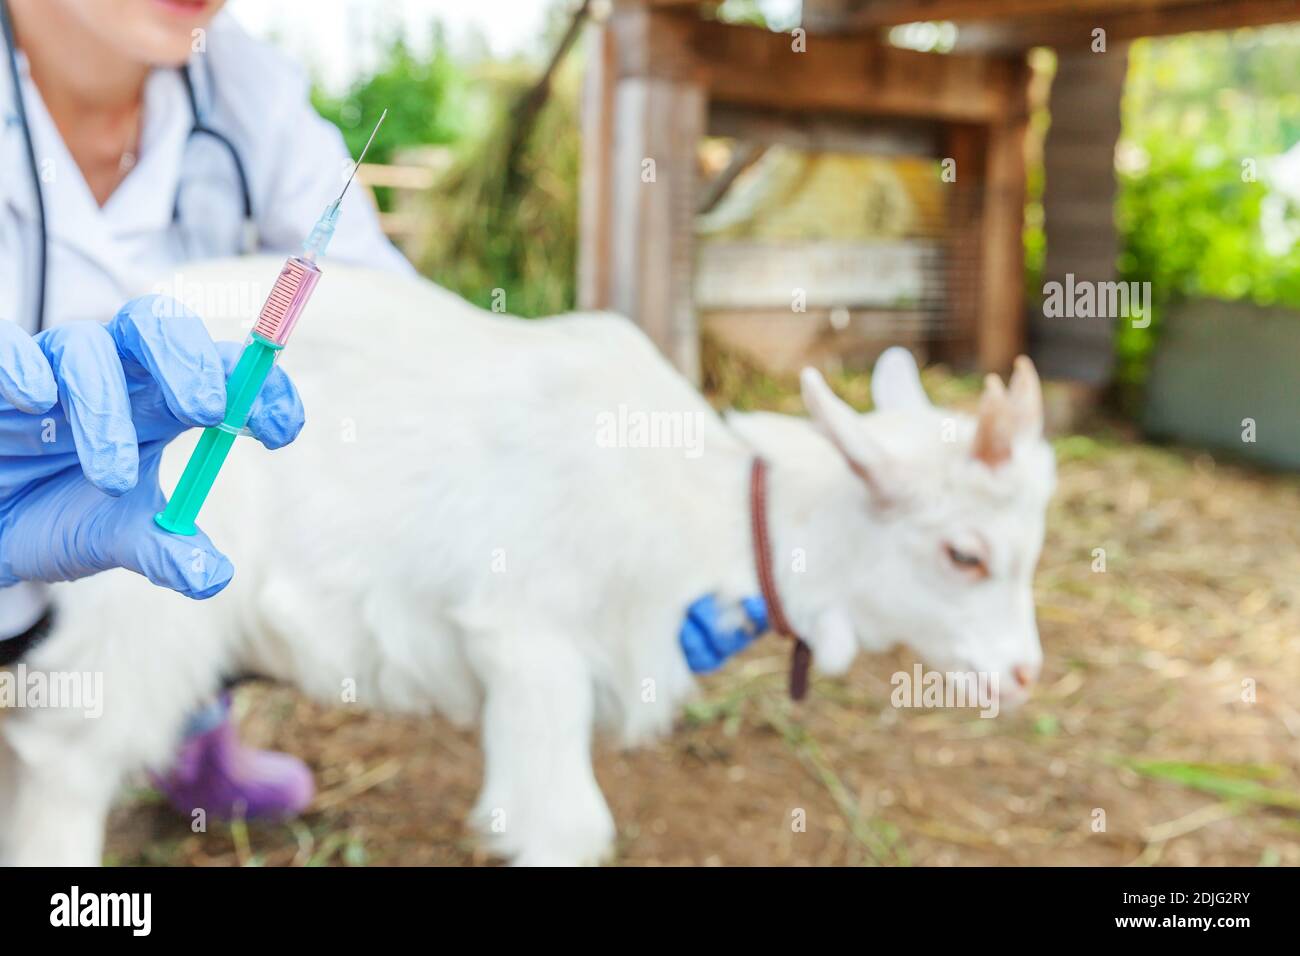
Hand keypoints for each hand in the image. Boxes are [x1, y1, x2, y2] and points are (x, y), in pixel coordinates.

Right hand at [0, 296, 304, 598]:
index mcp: (160, 401)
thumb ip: (163, 551)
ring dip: (104, 408)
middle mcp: (113, 373)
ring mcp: (51, 371)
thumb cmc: (53, 515)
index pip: (222, 370)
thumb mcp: (112, 537)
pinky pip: (6, 347)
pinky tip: (37, 400)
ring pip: (87, 347)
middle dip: (189, 362)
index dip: (260, 387)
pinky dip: (23, 366)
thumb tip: (214, 577)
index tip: (283, 430)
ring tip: (115, 478)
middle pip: (160, 327)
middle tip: (207, 412)